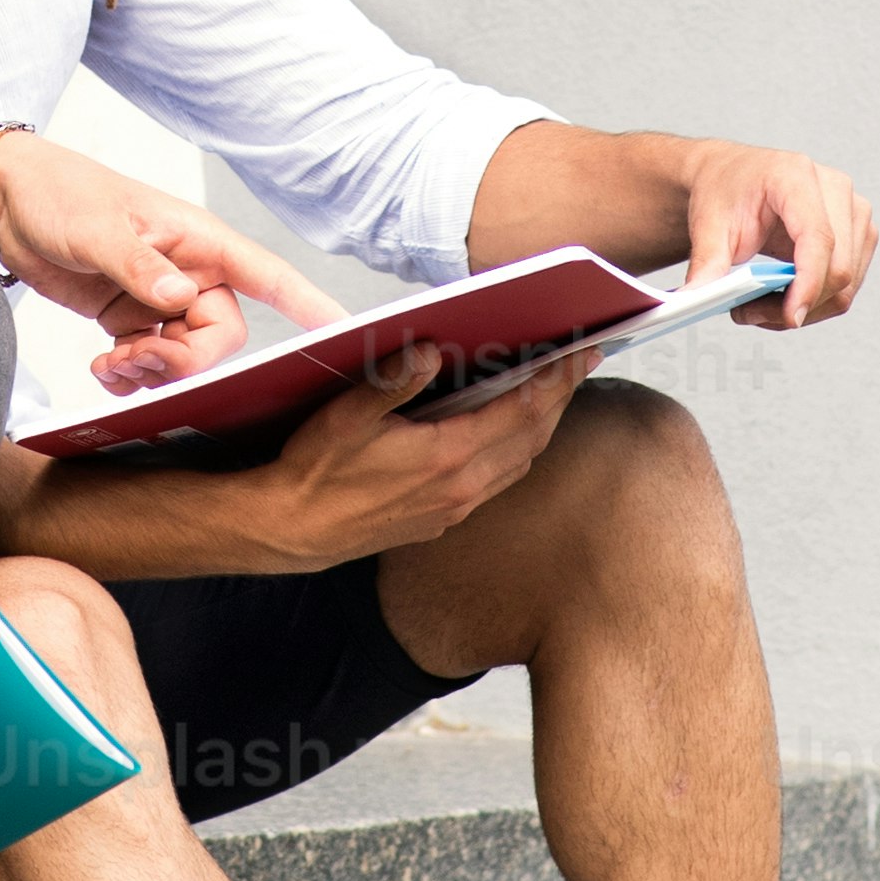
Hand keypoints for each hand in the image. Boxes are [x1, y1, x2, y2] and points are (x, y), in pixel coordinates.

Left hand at [0, 135, 339, 387]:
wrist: (5, 203)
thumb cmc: (58, 193)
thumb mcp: (97, 227)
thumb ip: (139, 266)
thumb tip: (180, 300)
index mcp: (198, 240)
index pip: (267, 276)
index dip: (308, 304)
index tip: (342, 332)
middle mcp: (189, 272)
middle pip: (223, 337)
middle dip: (187, 362)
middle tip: (137, 357)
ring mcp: (160, 298)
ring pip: (188, 357)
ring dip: (155, 372)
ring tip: (112, 363)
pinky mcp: (130, 319)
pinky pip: (153, 362)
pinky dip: (132, 376)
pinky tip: (103, 369)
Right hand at [229, 343, 593, 561]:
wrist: (295, 530)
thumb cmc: (316, 472)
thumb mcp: (346, 417)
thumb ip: (393, 380)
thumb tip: (430, 350)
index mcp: (447, 456)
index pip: (521, 410)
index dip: (557, 379)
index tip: (584, 351)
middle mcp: (462, 487)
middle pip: (532, 437)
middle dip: (561, 397)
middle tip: (582, 362)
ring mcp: (455, 508)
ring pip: (520, 463)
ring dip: (542, 426)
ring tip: (554, 393)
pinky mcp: (442, 520)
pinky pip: (498, 481)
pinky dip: (517, 451)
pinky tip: (508, 435)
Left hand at [676, 138, 874, 328]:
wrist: (733, 177)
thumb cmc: (725, 190)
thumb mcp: (708, 224)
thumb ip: (706, 262)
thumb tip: (697, 298)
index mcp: (796, 176)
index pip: (818, 238)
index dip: (809, 283)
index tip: (789, 317)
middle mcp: (835, 189)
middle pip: (838, 269)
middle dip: (797, 304)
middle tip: (749, 314)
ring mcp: (853, 212)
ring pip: (846, 285)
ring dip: (805, 309)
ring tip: (758, 307)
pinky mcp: (858, 233)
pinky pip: (847, 285)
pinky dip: (815, 303)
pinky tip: (780, 299)